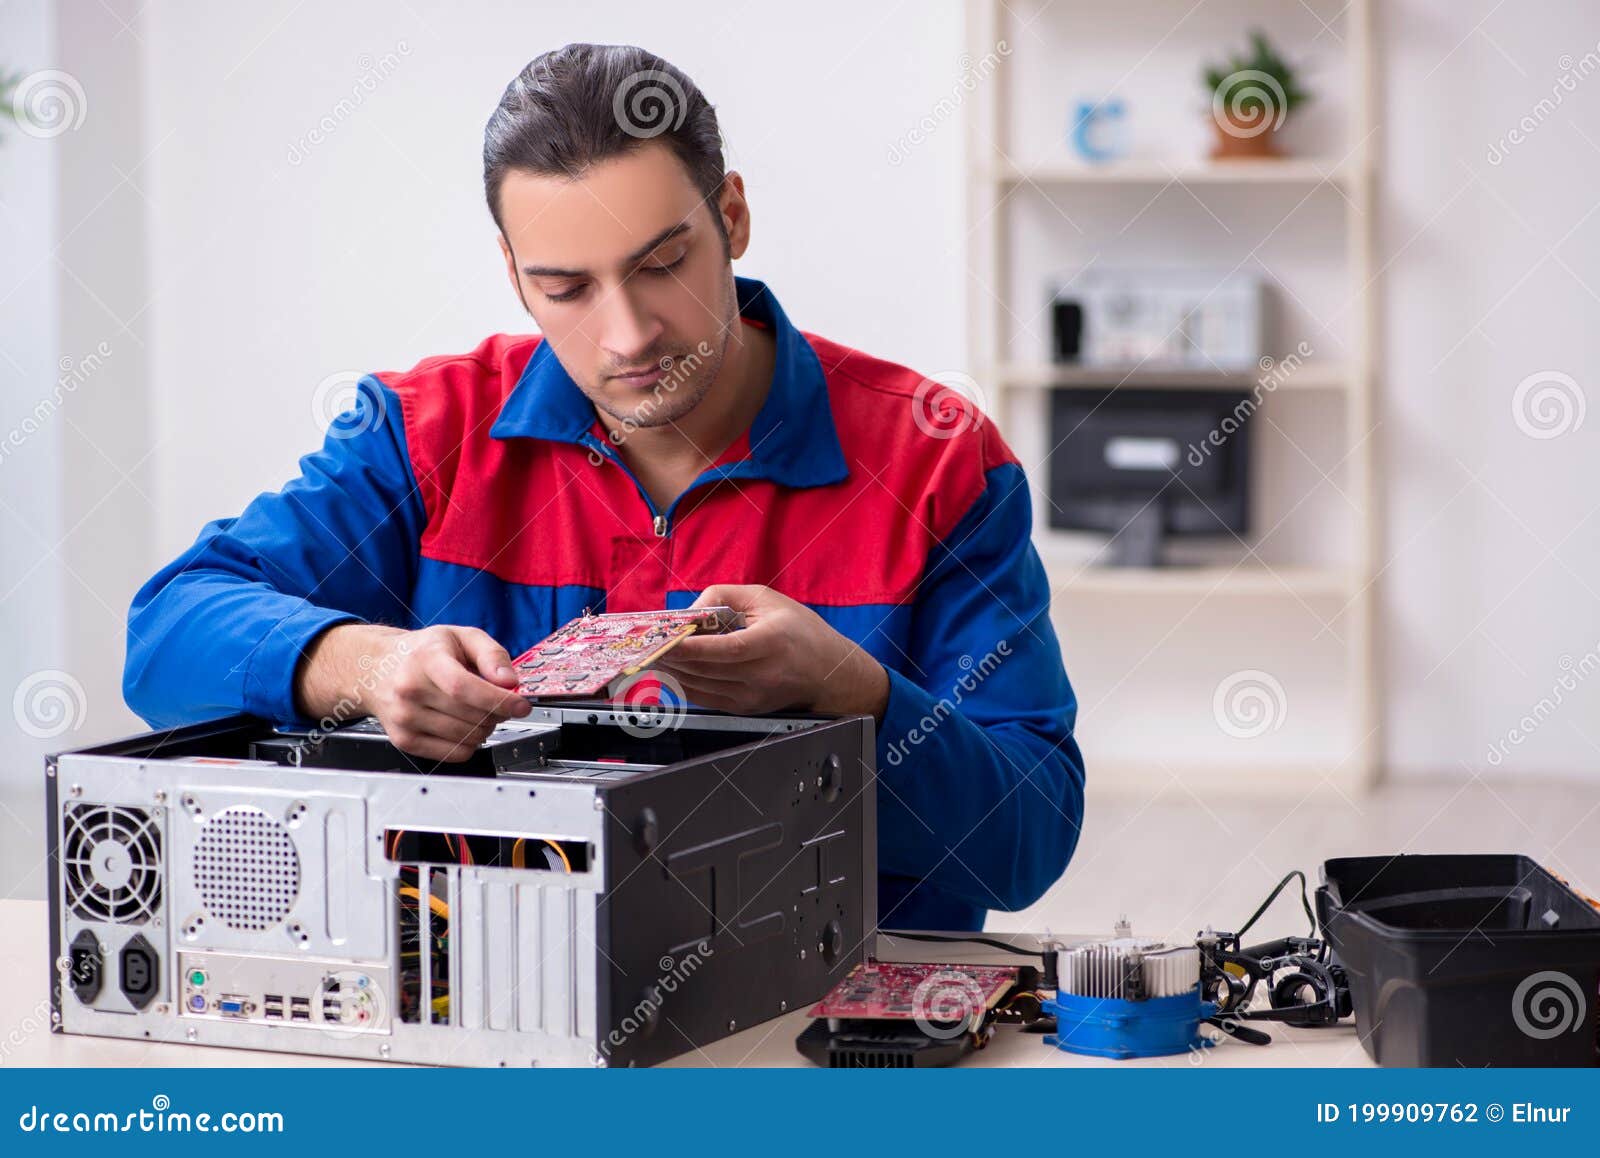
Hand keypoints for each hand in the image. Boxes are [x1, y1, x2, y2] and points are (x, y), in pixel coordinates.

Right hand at [295, 623, 530, 760]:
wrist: (377, 669)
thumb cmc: (422, 652)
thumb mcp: (460, 636)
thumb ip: (491, 654)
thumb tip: (509, 680)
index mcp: (426, 659)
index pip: (464, 687)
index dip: (498, 700)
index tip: (520, 705)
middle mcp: (410, 690)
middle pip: (470, 715)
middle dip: (497, 712)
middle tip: (499, 702)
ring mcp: (405, 718)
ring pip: (466, 737)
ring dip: (485, 728)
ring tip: (477, 711)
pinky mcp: (405, 740)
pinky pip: (454, 754)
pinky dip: (469, 743)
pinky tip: (463, 724)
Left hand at [654, 585, 889, 718]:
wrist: (829, 673)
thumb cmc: (801, 632)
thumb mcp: (766, 599)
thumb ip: (725, 596)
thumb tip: (690, 611)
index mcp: (772, 642)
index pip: (726, 649)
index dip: (693, 647)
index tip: (667, 640)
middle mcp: (763, 673)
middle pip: (706, 668)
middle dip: (672, 656)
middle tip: (647, 644)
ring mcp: (753, 695)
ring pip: (700, 685)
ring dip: (673, 670)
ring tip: (652, 655)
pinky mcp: (745, 708)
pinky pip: (706, 697)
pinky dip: (684, 683)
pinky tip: (671, 670)